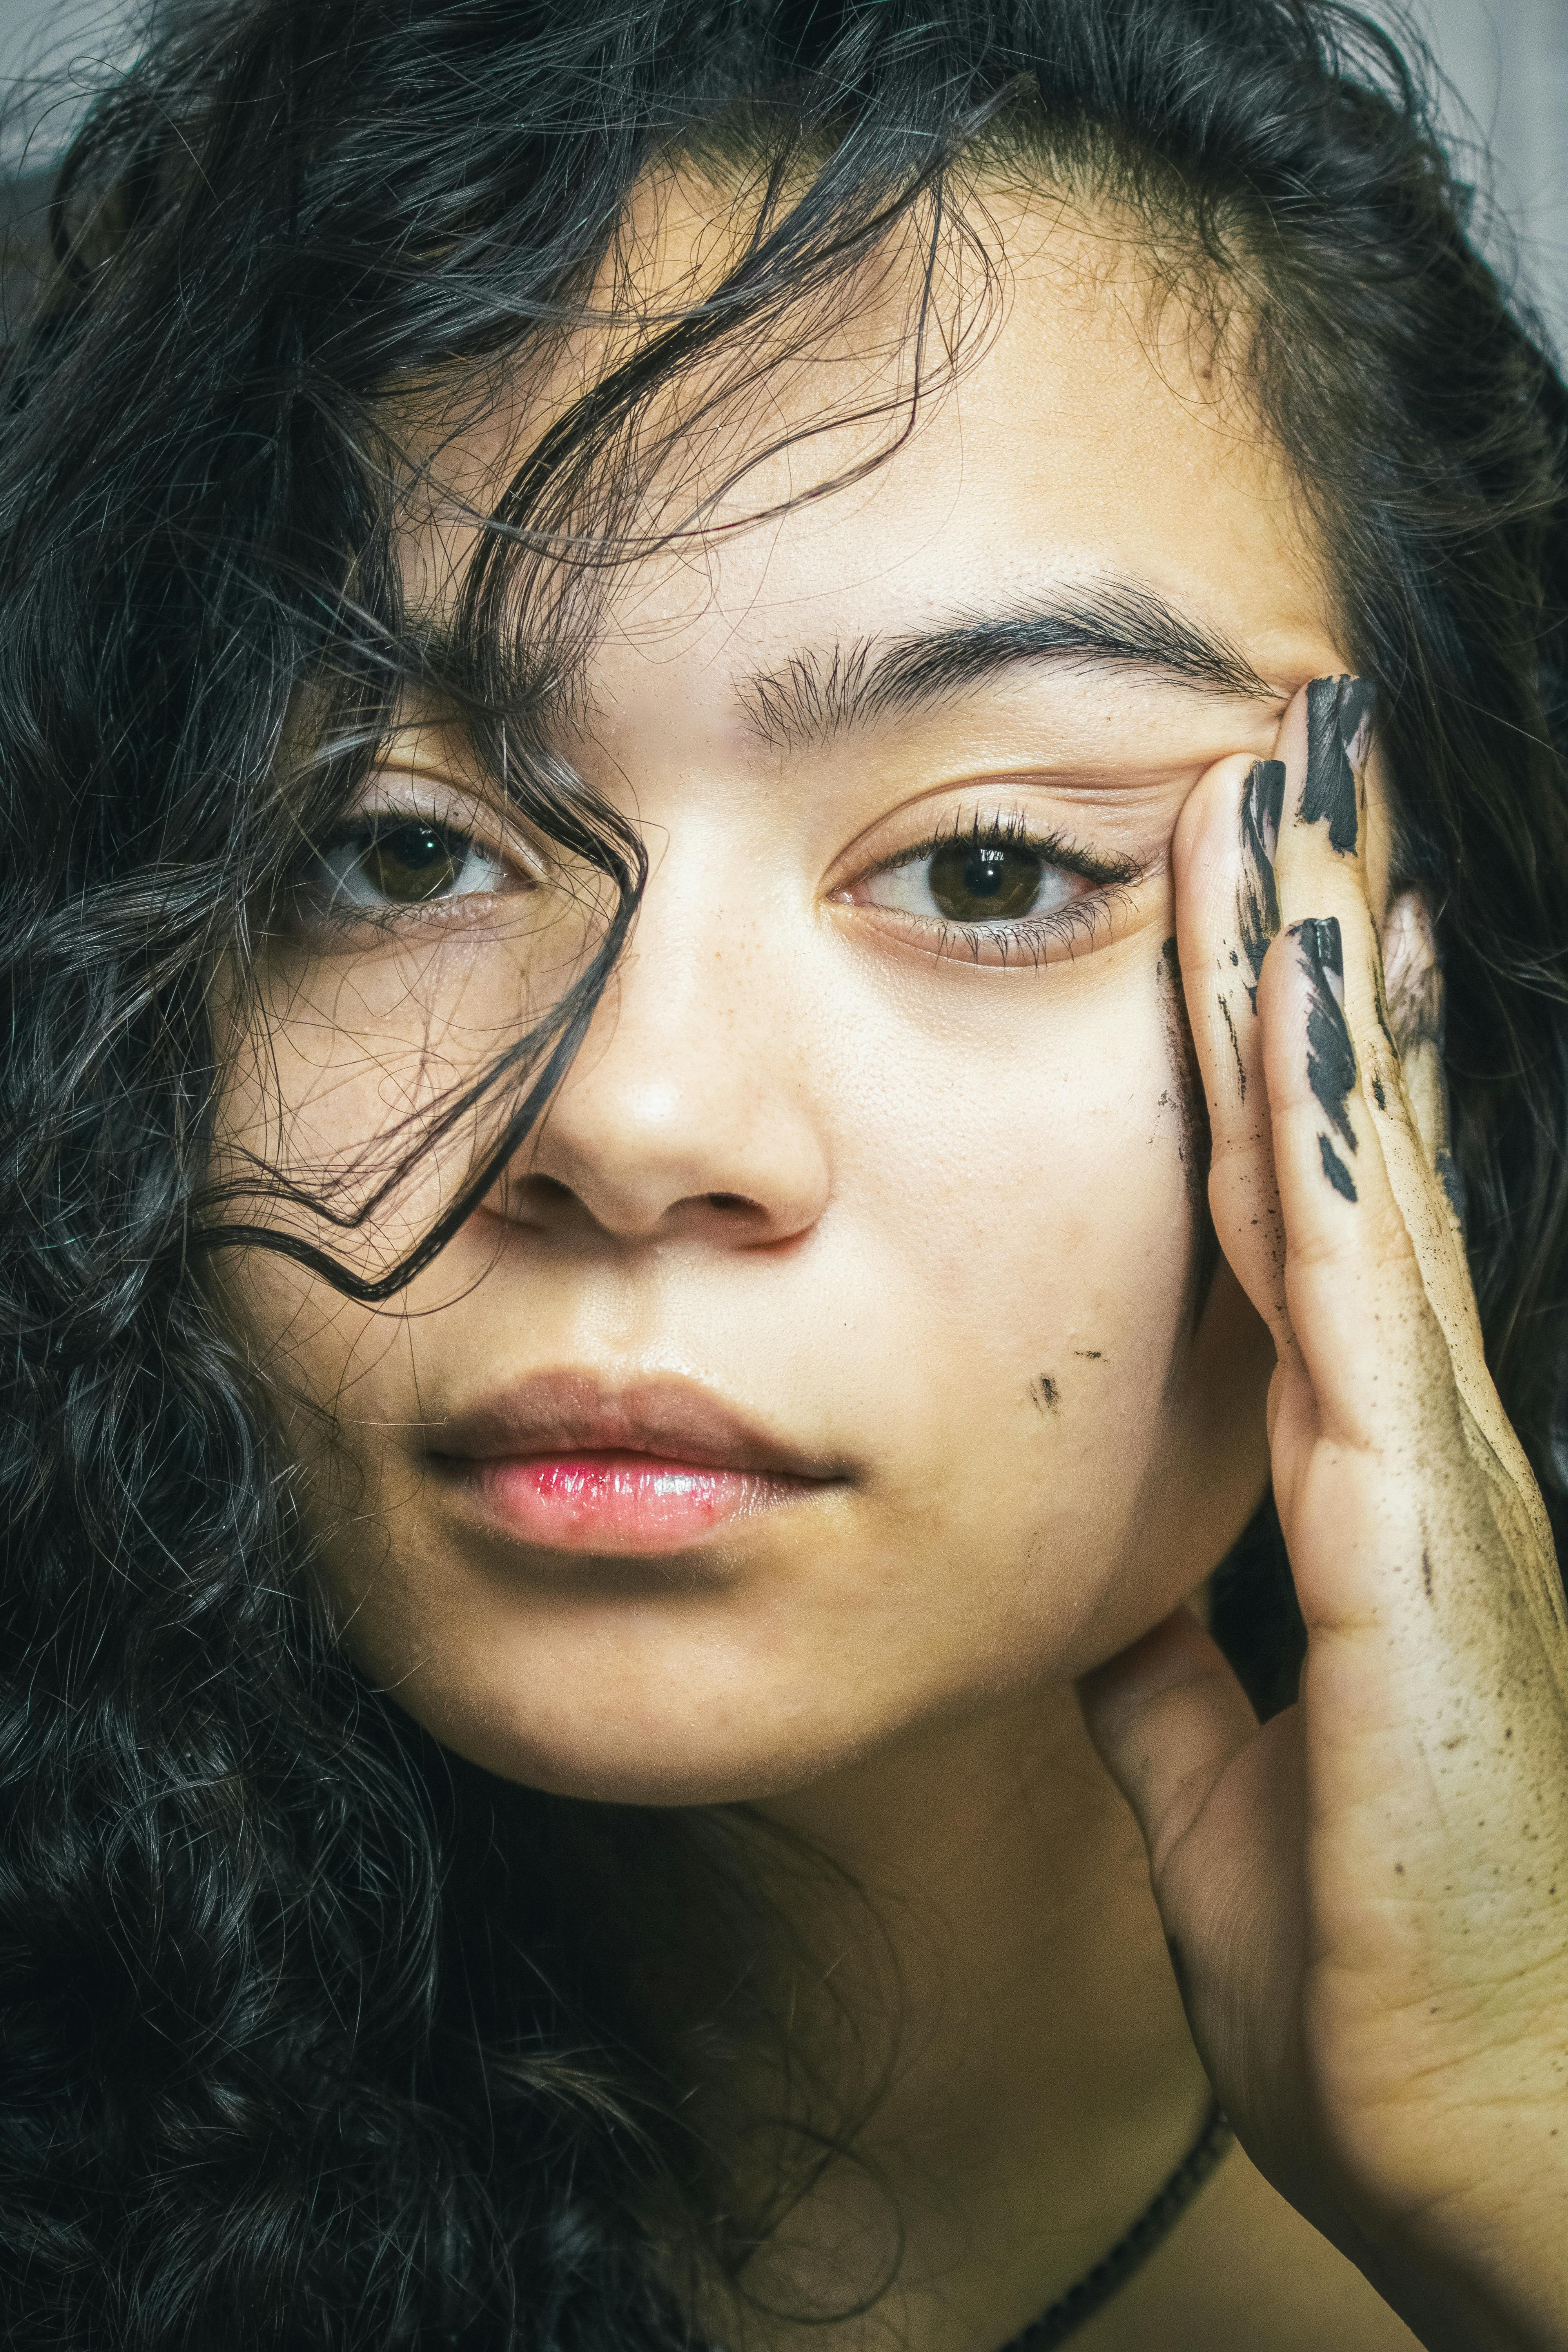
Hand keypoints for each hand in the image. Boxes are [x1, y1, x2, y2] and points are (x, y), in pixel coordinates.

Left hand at [1078, 678, 1567, 2351]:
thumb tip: (1102, 1585)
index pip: (1303, 1220)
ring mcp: (1426, 1471)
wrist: (1480, 2128)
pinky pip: (1344, 1282)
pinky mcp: (1411, 1532)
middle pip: (1337, 1143)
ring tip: (1283, 797)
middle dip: (1308, 949)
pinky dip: (1315, 1128)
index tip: (1255, 916)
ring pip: (1347, 1166)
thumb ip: (1173, 1667)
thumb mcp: (1219, 1776)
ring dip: (1310, 977)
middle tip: (1283, 771)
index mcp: (1361, 1492)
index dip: (1279, 1059)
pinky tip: (1289, 993)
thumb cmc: (1375, 1957)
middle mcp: (1410, 1445)